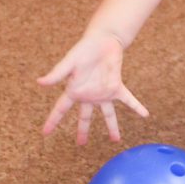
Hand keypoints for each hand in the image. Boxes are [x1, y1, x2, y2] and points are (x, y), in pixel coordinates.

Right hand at [37, 32, 148, 146]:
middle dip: (83, 130)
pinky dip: (136, 107)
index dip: (53, 121)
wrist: (103, 39)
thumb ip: (57, 74)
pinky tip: (144, 115)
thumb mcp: (69, 62)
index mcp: (74, 90)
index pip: (61, 109)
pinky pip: (128, 100)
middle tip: (81, 144)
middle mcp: (89, 95)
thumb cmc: (84, 49)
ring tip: (116, 140)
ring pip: (108, 114)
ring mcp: (103, 92)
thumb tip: (39, 82)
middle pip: (85, 117)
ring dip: (112, 127)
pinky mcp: (116, 86)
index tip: (45, 133)